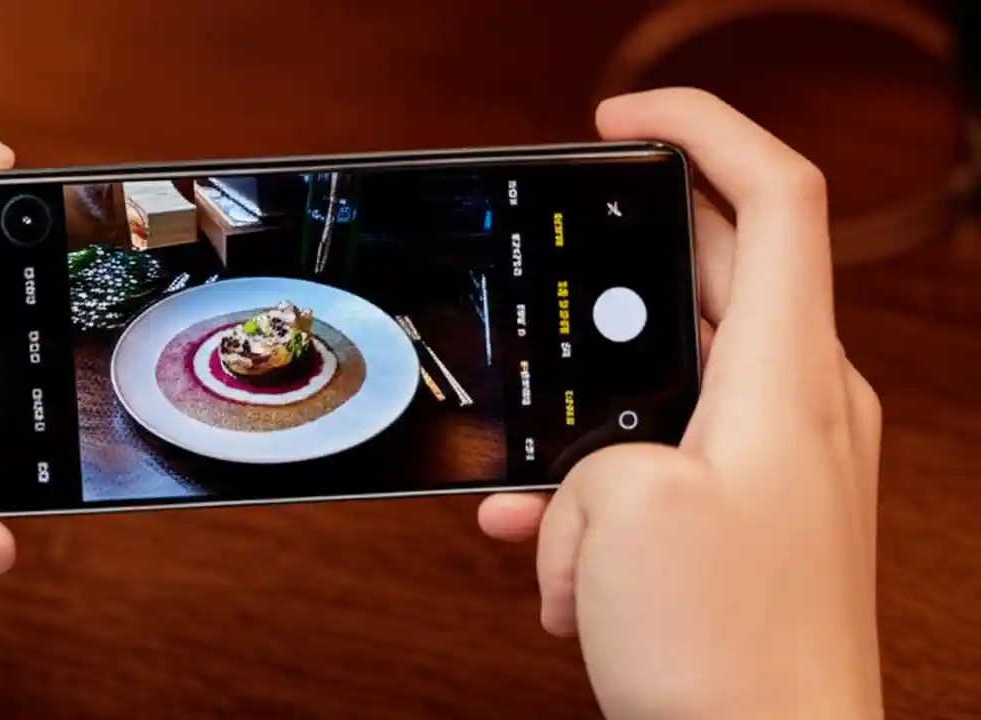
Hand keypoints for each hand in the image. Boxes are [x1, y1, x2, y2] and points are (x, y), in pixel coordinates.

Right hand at [478, 89, 882, 719]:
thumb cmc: (732, 655)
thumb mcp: (624, 515)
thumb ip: (591, 455)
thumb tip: (583, 485)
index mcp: (789, 379)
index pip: (775, 196)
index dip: (702, 129)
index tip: (623, 120)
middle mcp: (799, 407)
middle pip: (713, 279)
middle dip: (618, 287)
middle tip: (555, 300)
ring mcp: (777, 465)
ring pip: (668, 386)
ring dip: (591, 422)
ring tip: (540, 487)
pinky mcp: (747, 517)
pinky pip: (663, 463)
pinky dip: (601, 486)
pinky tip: (548, 544)